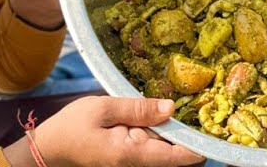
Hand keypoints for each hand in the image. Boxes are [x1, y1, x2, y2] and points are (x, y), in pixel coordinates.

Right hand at [6, 96, 203, 166]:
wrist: (48, 150)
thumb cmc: (72, 128)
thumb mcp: (103, 109)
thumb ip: (138, 108)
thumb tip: (171, 108)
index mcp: (134, 154)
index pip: (181, 157)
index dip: (202, 143)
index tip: (218, 125)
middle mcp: (139, 164)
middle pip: (177, 152)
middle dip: (191, 132)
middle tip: (206, 105)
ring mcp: (135, 163)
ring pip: (167, 150)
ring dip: (177, 132)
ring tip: (189, 107)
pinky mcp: (131, 158)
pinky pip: (155, 147)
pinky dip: (163, 134)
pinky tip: (163, 115)